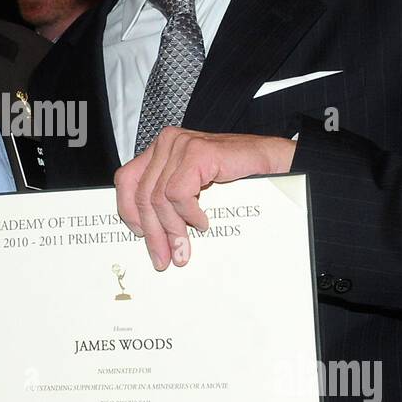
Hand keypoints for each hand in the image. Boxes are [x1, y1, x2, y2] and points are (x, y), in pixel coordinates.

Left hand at [116, 128, 296, 269]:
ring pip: (159, 198)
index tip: (140, 237)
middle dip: (153, 232)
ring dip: (172, 230)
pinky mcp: (197, 152)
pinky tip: (202, 223)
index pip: (126, 180)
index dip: (128, 211)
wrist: (275, 163)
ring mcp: (181, 144)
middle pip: (142, 194)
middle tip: (164, 258)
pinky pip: (178, 193)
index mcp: (160, 150)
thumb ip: (169, 200)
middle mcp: (167, 142)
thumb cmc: (237, 176)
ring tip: (183, 249)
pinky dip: (189, 214)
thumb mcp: (193, 189)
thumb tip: (151, 234)